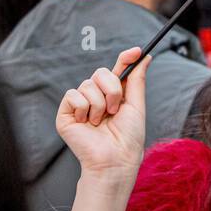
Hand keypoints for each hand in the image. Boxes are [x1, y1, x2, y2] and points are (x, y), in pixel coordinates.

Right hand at [56, 47, 149, 185]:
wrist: (115, 159)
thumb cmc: (128, 138)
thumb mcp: (136, 105)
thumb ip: (137, 80)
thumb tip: (145, 57)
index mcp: (112, 96)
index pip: (116, 71)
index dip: (125, 59)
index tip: (136, 51)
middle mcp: (95, 98)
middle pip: (100, 73)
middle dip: (111, 89)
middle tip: (115, 109)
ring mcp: (79, 105)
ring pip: (87, 84)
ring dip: (99, 104)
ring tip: (101, 122)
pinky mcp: (65, 113)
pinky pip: (73, 95)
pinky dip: (84, 108)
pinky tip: (87, 123)